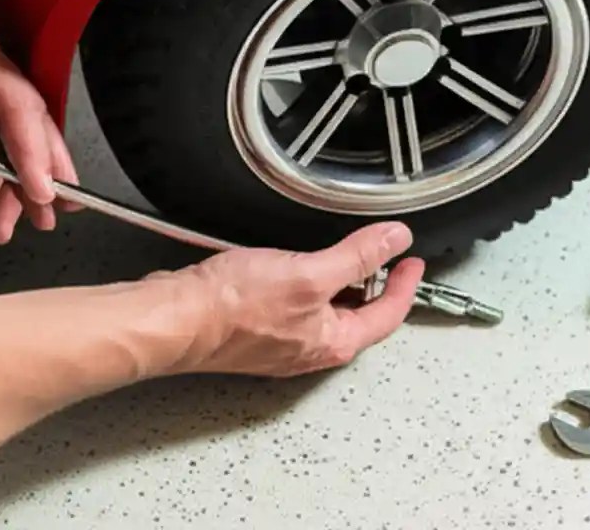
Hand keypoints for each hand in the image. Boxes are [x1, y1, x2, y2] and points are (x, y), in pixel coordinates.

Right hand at [162, 222, 423, 376]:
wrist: (175, 320)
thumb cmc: (234, 307)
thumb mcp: (309, 272)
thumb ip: (357, 256)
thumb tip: (395, 240)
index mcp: (334, 342)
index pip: (388, 315)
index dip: (405, 284)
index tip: (413, 260)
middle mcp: (311, 349)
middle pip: (360, 316)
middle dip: (377, 284)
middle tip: (386, 254)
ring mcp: (283, 342)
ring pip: (327, 311)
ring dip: (343, 283)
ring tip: (348, 253)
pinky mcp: (258, 330)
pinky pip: (298, 306)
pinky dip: (310, 284)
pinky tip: (298, 264)